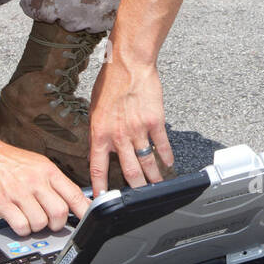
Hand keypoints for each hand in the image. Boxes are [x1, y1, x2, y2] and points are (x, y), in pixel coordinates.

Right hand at [0, 137, 89, 235]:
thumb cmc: (12, 161)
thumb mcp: (40, 165)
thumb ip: (57, 182)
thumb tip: (75, 200)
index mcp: (49, 171)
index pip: (74, 194)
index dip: (84, 211)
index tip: (88, 221)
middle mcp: (37, 181)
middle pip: (59, 213)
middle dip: (57, 224)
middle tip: (50, 223)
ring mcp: (20, 192)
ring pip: (41, 222)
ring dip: (37, 227)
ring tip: (31, 219)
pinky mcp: (3, 202)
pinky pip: (21, 226)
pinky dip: (23, 230)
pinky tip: (19, 222)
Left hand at [87, 56, 172, 195]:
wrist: (129, 64)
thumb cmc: (110, 82)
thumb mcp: (94, 109)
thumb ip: (98, 131)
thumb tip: (97, 146)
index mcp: (100, 133)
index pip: (98, 168)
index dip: (100, 187)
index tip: (102, 199)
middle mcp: (119, 136)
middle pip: (128, 171)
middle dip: (134, 188)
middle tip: (137, 196)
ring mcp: (139, 131)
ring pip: (147, 162)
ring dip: (153, 178)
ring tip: (156, 186)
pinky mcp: (155, 122)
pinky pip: (162, 145)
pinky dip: (167, 156)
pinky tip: (169, 164)